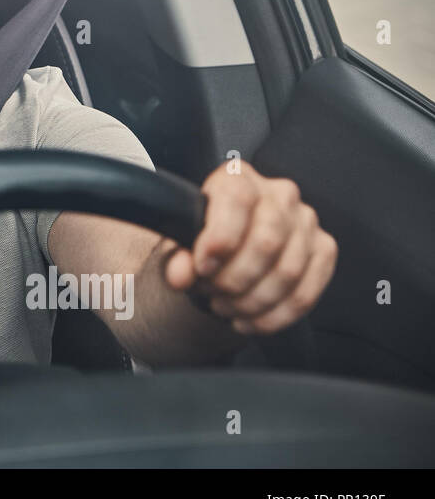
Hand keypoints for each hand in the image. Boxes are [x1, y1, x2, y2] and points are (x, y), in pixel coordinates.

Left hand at [163, 163, 336, 334]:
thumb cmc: (200, 243)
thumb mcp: (176, 246)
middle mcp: (278, 193)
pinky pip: (307, 292)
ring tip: (225, 307)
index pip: (238, 200)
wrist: (222, 256)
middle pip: (267, 241)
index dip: (220, 239)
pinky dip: (275, 316)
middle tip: (212, 292)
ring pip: (288, 272)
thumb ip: (175, 257)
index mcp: (237, 178)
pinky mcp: (323, 250)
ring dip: (252, 301)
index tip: (203, 267)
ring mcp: (306, 221)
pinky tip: (249, 320)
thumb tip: (181, 273)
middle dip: (235, 279)